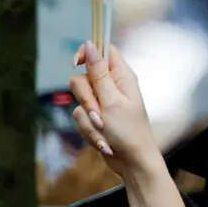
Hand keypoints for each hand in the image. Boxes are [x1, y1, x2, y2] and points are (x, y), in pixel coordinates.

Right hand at [69, 42, 160, 174]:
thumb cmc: (128, 131)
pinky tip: (102, 140)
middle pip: (83, 78)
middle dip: (85, 98)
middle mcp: (111, 87)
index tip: (75, 63)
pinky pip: (80, 117)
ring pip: (79, 100)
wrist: (131, 161)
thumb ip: (98, 73)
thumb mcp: (111, 101)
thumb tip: (90, 45)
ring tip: (103, 130)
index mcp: (121, 77)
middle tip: (98, 112)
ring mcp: (103, 102)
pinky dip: (88, 130)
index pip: (102, 51)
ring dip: (87, 119)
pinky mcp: (95, 117)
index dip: (87, 53)